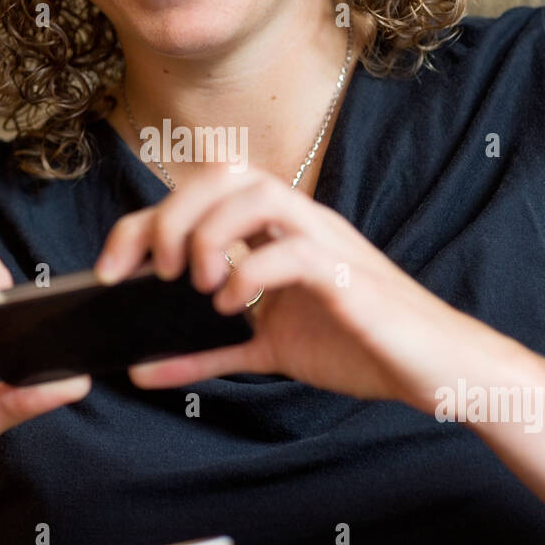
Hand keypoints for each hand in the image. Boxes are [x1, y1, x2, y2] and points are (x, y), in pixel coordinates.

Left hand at [94, 165, 470, 404]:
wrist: (433, 369)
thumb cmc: (360, 347)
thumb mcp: (266, 349)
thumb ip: (207, 352)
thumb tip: (145, 369)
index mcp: (277, 229)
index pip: (202, 192)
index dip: (146, 220)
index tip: (110, 268)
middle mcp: (300, 222)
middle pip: (224, 175)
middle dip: (171, 215)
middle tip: (154, 271)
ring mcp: (326, 243)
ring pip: (258, 194)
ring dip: (211, 233)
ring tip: (196, 284)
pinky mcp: (348, 277)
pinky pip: (293, 252)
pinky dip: (251, 273)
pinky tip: (235, 307)